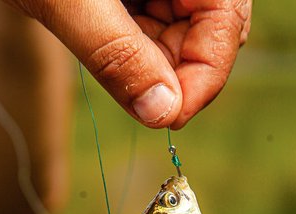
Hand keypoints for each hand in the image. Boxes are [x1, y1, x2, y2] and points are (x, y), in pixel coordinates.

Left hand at [5, 0, 251, 128]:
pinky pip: (157, 28)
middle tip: (128, 87)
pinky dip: (131, 46)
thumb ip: (116, 54)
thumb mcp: (69, 2)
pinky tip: (99, 29)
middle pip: (209, 33)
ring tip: (98, 35)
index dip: (203, 78)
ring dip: (147, 60)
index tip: (166, 118)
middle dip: (171, 71)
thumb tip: (161, 112)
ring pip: (183, 37)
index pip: (226, 22)